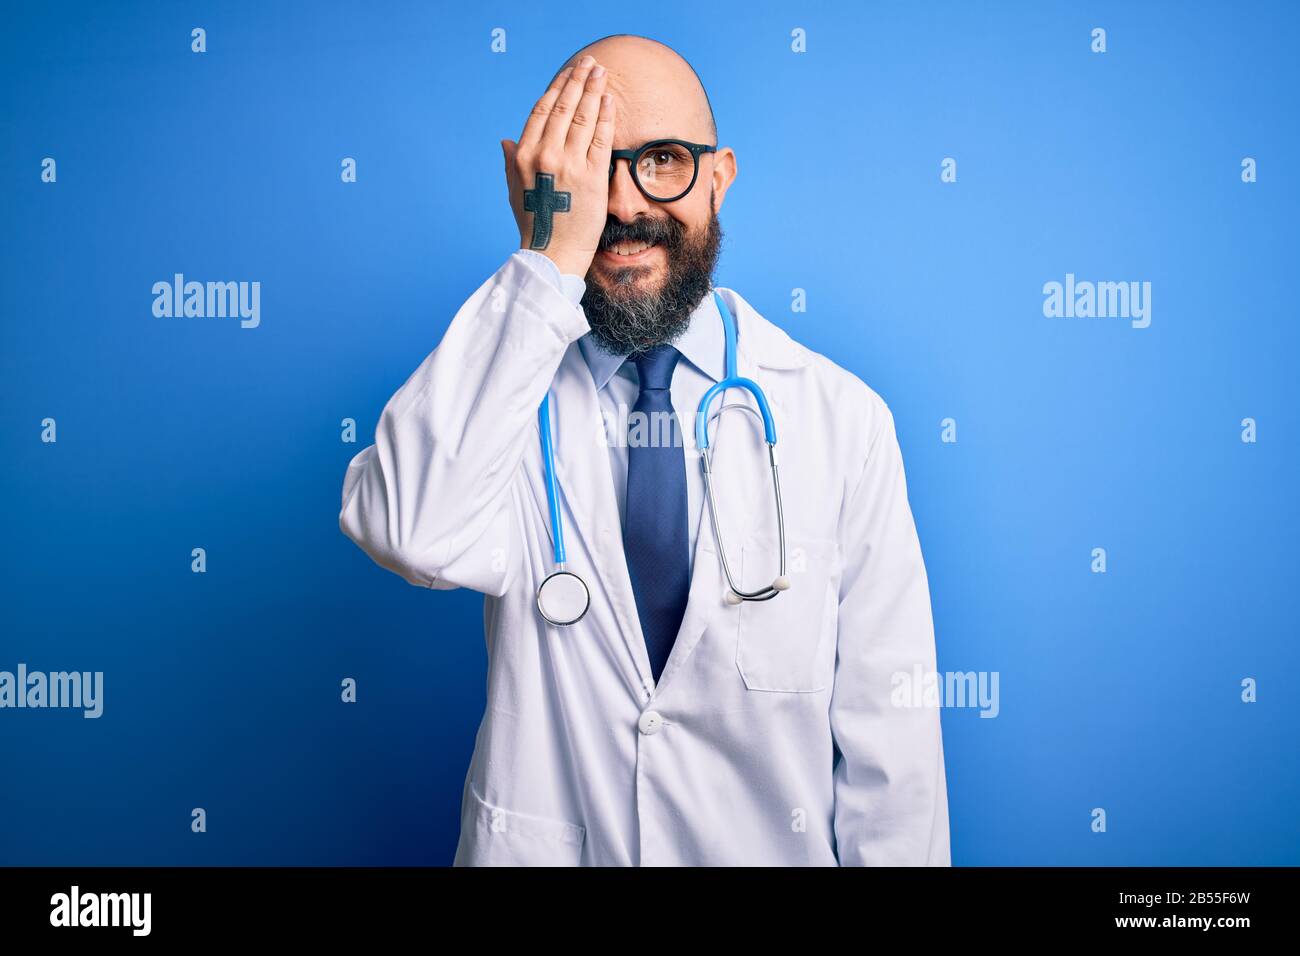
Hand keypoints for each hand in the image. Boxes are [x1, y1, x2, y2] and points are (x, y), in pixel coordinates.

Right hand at [502, 55, 614, 276]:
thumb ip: (510, 162)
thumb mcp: (515, 190)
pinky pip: (601, 139)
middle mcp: (545, 155)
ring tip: (602, 72)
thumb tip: (505, 141)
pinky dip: (605, 116)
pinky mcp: (592, 177)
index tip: (567, 75)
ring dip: (594, 90)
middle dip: (578, 81)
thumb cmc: (535, 224)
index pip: (541, 112)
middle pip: (564, 108)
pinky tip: (609, 100)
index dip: (556, 90)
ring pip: (583, 118)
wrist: (553, 253)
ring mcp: (569, 165)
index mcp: (524, 155)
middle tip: (589, 63)